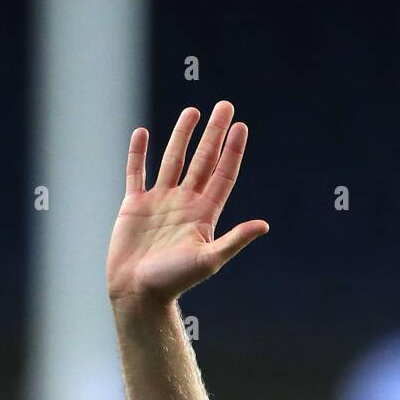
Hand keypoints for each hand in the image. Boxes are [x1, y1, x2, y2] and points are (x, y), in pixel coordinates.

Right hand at [106, 101, 267, 306]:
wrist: (138, 293)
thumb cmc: (174, 281)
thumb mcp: (209, 259)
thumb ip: (235, 240)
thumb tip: (265, 225)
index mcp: (204, 214)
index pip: (223, 174)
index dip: (232, 150)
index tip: (241, 126)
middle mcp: (184, 203)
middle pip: (203, 160)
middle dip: (214, 134)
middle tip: (225, 106)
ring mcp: (159, 202)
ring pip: (173, 159)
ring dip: (182, 135)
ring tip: (193, 111)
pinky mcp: (134, 205)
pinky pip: (136, 172)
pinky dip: (138, 152)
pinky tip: (142, 132)